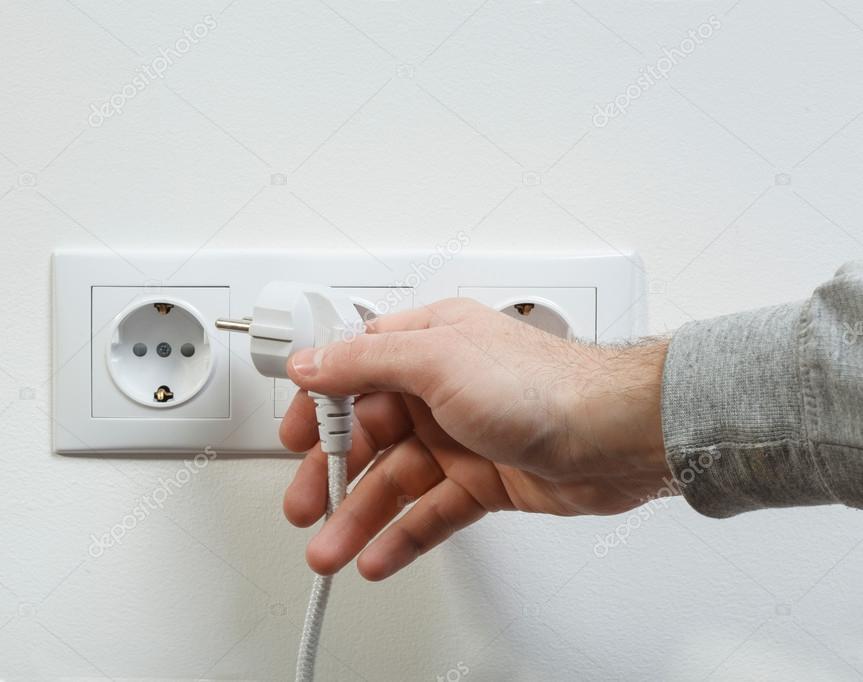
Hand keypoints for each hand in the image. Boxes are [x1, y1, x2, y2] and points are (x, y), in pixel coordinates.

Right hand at [280, 298, 669, 580]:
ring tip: (331, 552)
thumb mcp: (439, 360)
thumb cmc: (544, 386)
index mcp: (425, 345)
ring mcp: (460, 439)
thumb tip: (310, 362)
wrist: (618, 437)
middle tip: (305, 509)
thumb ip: (366, 363)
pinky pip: (430, 513)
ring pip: (395, 482)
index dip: (318, 407)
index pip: (353, 373)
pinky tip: (377, 557)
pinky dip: (402, 536)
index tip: (292, 439)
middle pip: (367, 436)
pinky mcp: (482, 482)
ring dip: (360, 517)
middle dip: (331, 475)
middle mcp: (439, 390)